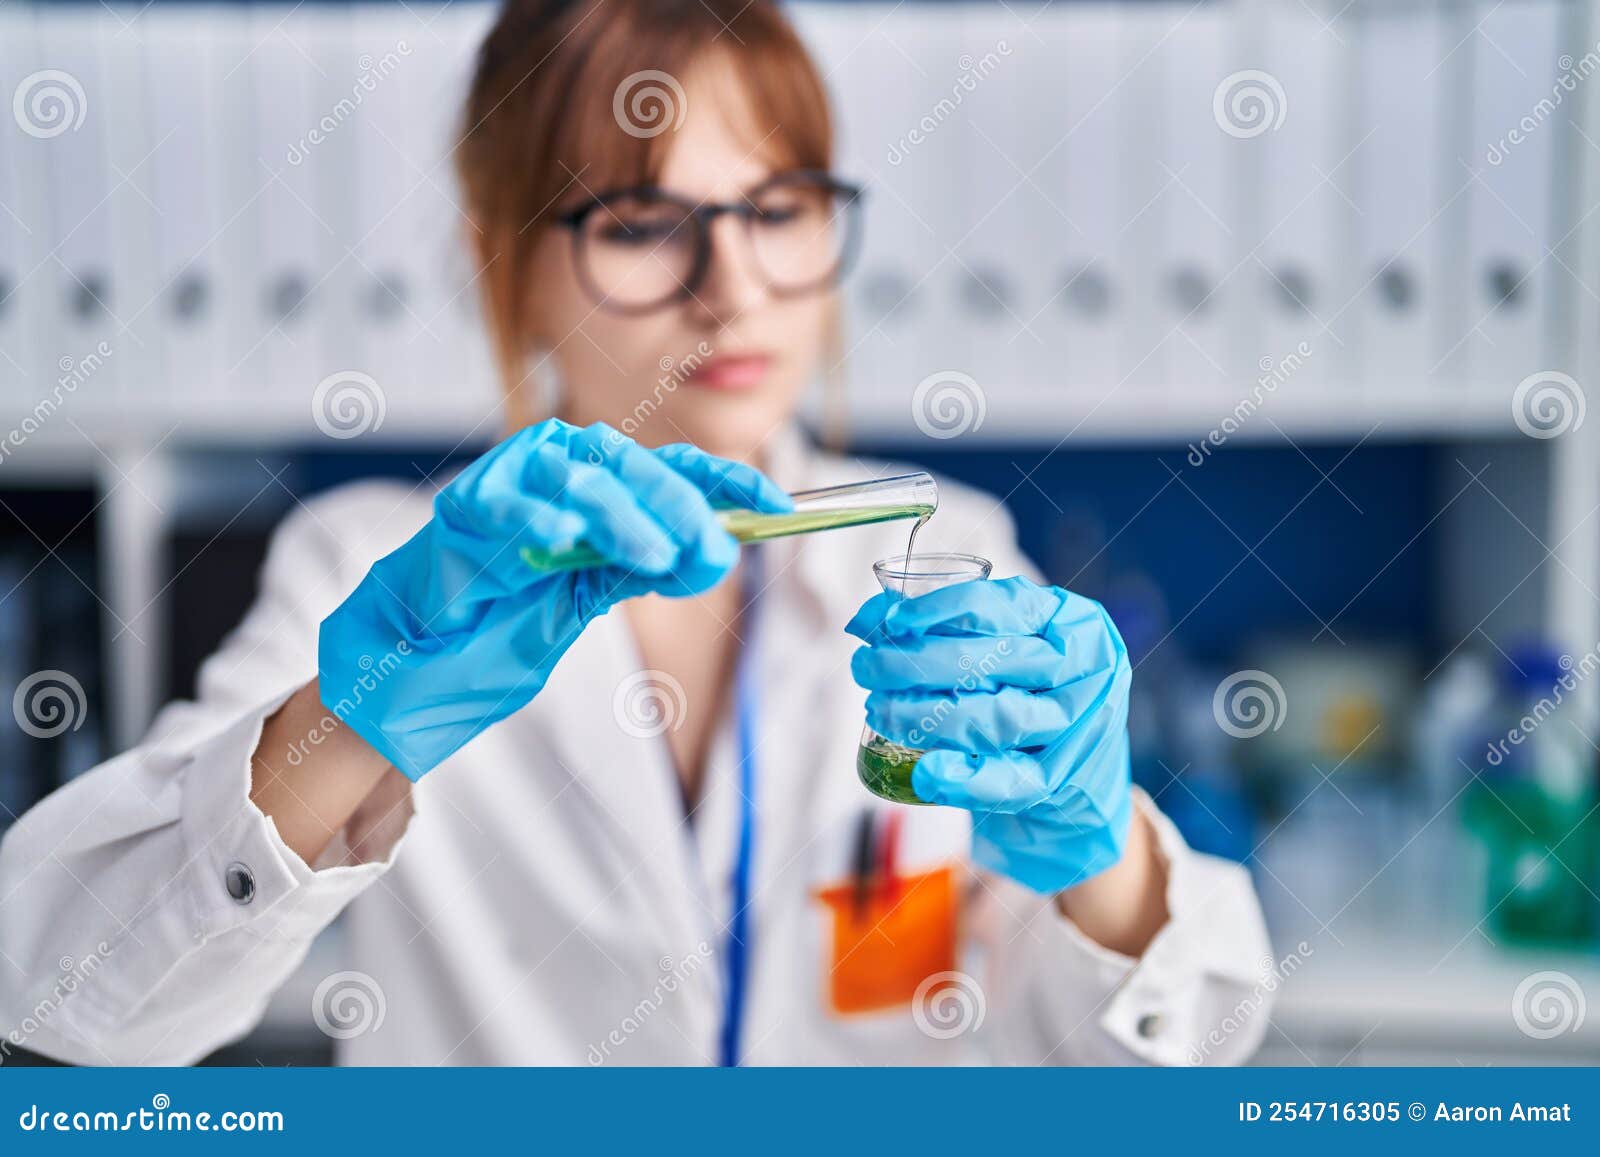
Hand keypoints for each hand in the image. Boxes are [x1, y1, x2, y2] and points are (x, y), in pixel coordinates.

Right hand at [319, 418, 789, 778]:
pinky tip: (564, 539)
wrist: (418, 663)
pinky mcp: (466, 507)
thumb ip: (643, 569)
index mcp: (601, 491)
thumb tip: (718, 551)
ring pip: (582, 477)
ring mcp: (513, 483)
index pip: (676, 469)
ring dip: (624, 513)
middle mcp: (564, 473)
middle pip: (636, 466)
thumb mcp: (589, 597)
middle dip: (681, 504)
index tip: (776, 506)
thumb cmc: (502, 625)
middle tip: (713, 544)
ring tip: (654, 554)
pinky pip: (509, 502)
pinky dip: (539, 515)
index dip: (727, 480)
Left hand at [845, 576, 1133, 893]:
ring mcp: (1076, 730)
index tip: (892, 622)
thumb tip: (866, 620)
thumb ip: (951, 628)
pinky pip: (1007, 780)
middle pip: (991, 663)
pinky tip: (925, 771)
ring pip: (997, 718)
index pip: (1000, 608)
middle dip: (916, 664)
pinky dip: (962, 778)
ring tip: (879, 710)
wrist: (1079, 771)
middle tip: (866, 668)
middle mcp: (1084, 673)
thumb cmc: (1032, 691)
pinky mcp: (1059, 781)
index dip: (939, 611)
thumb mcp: (1009, 647)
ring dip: (926, 715)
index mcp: (1075, 624)